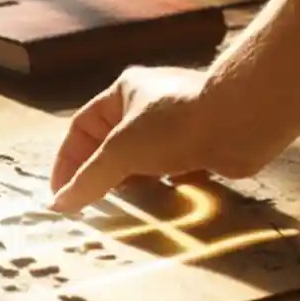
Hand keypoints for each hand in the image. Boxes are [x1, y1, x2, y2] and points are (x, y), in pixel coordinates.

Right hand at [48, 66, 270, 212]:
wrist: (240, 122)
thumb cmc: (176, 124)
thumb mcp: (121, 150)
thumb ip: (88, 179)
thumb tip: (59, 204)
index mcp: (124, 92)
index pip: (82, 127)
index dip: (67, 161)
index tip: (61, 195)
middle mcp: (149, 105)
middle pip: (110, 145)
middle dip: (98, 174)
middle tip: (89, 205)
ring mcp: (176, 126)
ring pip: (141, 159)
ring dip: (130, 183)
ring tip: (119, 209)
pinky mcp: (200, 146)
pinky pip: (170, 170)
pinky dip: (160, 187)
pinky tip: (156, 204)